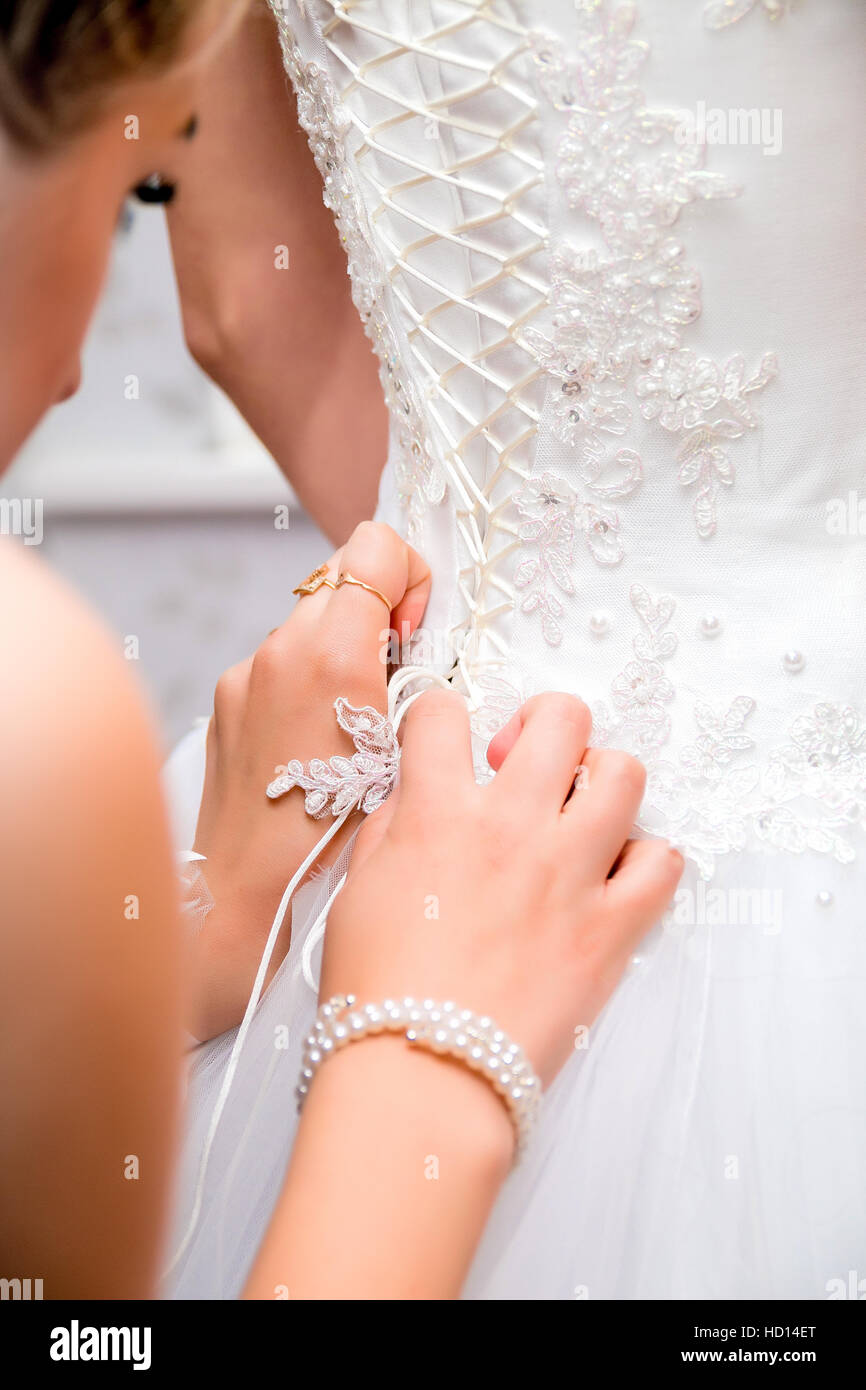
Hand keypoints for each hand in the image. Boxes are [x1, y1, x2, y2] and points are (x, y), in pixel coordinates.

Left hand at [188, 522, 429, 1040]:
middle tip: (394, 674)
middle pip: (339, 573)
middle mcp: (279, 650)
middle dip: (377, 609)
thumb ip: (412, 680)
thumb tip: (413, 643)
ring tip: (355, 720)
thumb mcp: (403, 755)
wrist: (246, 897)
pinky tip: (315, 746)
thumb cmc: (332, 844)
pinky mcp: (224, 702)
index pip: (376, 547)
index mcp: (332, 653)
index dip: (410, 579)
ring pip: (306, 620)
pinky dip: (303, 682)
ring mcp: (245, 675)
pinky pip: (276, 663)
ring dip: (340, 646)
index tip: (415, 634)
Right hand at [245, 690, 682, 1298]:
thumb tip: (420, 799)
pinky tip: (614, 875)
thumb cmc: (377, 991)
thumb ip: (393, 828)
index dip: (439, 716)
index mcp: (438, 812)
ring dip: (602, 780)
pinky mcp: (610, 927)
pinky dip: (645, 859)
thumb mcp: (358, 892)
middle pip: (561, 718)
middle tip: (527, 761)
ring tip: (580, 810)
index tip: (444, 740)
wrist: (423, 1073)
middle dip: (544, 723)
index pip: (443, 713)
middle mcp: (511, 826)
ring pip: (624, 774)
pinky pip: (662, 863)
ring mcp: (569, 873)